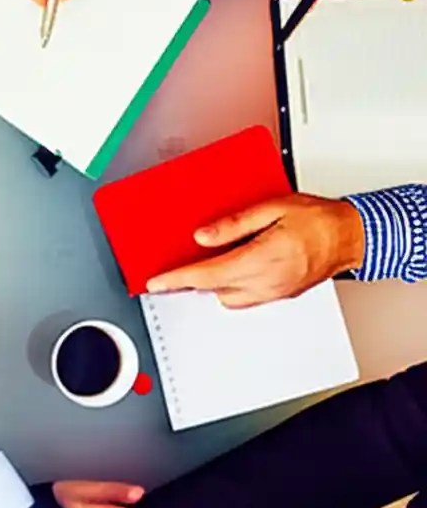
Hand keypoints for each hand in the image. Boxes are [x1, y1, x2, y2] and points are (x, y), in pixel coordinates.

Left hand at [147, 195, 364, 308]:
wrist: (352, 236)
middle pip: (213, 290)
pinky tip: (229, 270)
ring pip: (228, 299)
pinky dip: (231, 288)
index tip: (155, 282)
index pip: (207, 275)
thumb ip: (234, 224)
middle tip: (173, 270)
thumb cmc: (318, 220)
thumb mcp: (272, 208)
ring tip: (202, 266)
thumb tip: (202, 236)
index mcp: (263, 259)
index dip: (176, 279)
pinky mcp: (280, 295)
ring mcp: (275, 292)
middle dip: (190, 281)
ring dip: (212, 285)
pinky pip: (246, 299)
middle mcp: (268, 282)